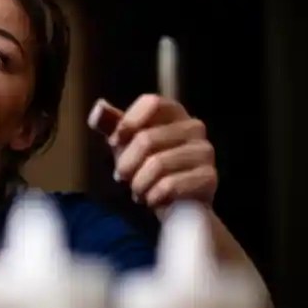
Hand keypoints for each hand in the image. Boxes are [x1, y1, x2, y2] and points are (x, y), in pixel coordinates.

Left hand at [87, 95, 216, 211]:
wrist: (172, 205)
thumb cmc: (147, 168)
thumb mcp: (125, 144)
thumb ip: (112, 125)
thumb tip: (98, 107)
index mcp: (174, 113)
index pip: (151, 102)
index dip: (127, 123)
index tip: (114, 142)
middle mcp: (194, 127)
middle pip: (146, 138)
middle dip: (126, 165)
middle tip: (123, 177)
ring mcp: (205, 151)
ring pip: (157, 164)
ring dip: (138, 184)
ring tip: (139, 190)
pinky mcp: (209, 177)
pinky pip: (169, 186)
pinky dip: (152, 197)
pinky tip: (153, 199)